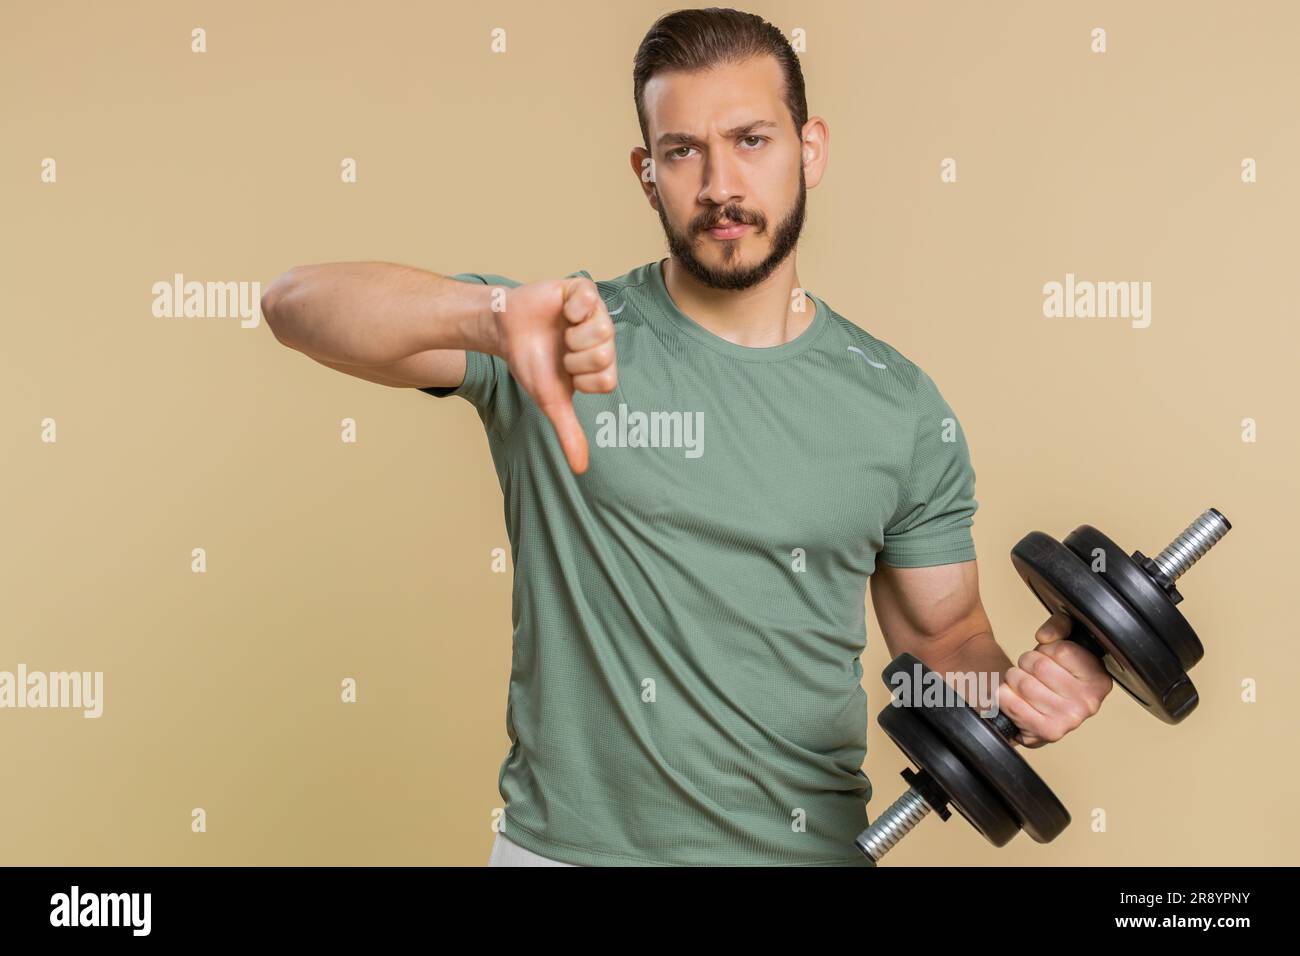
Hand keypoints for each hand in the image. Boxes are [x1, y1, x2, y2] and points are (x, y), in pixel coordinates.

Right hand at [492, 276, 617, 472]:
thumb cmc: (531, 363)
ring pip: (601, 328)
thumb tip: (581, 469)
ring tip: (561, 331)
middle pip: (606, 354)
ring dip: (571, 334)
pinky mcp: (583, 289)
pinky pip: (589, 298)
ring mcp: (596, 312)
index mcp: (602, 364)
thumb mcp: (551, 402)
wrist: (505, 331)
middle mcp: (604, 337)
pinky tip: (562, 310)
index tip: (566, 372)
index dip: (581, 378)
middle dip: (574, 357)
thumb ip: (569, 432)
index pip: (608, 379)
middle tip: (562, 350)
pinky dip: (570, 308)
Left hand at [995, 611, 1112, 747]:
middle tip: (1032, 672)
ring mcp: (1070, 720)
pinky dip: (1004, 695)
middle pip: (1039, 665)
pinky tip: (1015, 698)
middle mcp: (1090, 702)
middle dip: (1027, 662)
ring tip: (1023, 684)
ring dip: (1013, 678)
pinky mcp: (1047, 732)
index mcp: (1099, 679)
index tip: (1050, 658)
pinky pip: (1009, 700)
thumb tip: (1045, 636)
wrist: (1037, 712)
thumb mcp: (1064, 641)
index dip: (1046, 649)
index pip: (1060, 649)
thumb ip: (1060, 625)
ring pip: (1022, 681)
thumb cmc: (1052, 674)